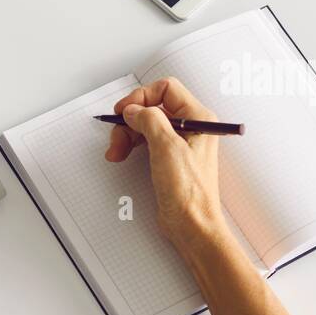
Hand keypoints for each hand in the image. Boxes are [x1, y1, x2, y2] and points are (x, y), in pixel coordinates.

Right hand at [104, 77, 227, 249]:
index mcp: (199, 118)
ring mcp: (179, 143)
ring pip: (145, 124)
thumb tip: (133, 109)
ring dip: (126, 135)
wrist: (191, 224)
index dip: (141, 97)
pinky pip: (145, 141)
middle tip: (117, 137)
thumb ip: (149, 120)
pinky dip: (130, 145)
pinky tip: (121, 155)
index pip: (166, 90)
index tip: (124, 111)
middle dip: (130, 120)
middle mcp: (191, 127)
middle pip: (152, 108)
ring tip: (116, 152)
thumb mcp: (167, 147)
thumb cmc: (189, 192)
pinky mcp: (168, 158)